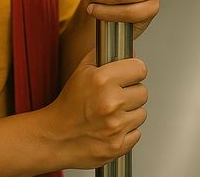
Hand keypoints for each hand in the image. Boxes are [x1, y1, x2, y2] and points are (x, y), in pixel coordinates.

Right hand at [44, 49, 147, 168]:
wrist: (56, 137)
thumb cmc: (69, 105)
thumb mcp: (82, 71)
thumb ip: (105, 56)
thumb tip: (131, 53)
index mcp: (102, 80)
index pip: (140, 69)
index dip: (134, 71)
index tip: (129, 75)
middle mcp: (111, 103)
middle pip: (143, 92)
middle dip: (131, 93)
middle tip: (115, 97)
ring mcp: (115, 126)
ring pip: (141, 113)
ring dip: (129, 113)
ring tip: (112, 113)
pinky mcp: (118, 145)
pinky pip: (137, 133)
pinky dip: (127, 131)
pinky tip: (111, 127)